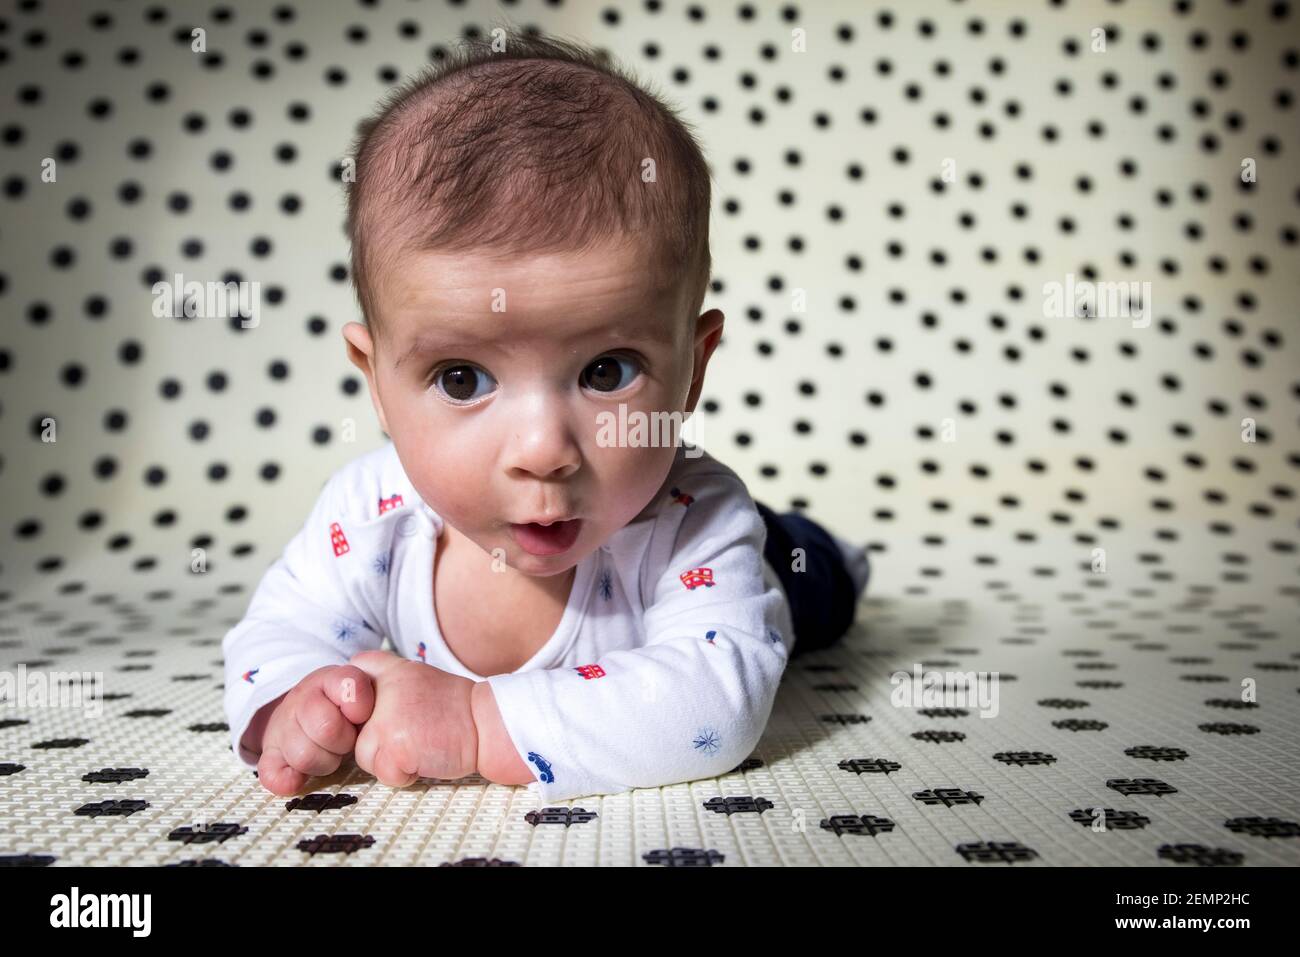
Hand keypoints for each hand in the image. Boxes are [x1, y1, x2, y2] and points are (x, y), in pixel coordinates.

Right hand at [255, 663, 375, 795]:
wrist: (306, 708)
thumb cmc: (345, 706)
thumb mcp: (363, 691)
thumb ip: (368, 695)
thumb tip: (358, 714)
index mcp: (331, 679)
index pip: (349, 688)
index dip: (360, 708)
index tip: (360, 716)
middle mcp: (302, 698)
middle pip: (326, 728)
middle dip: (343, 740)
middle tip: (346, 740)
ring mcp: (282, 725)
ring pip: (304, 755)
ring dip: (323, 761)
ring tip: (328, 752)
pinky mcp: (270, 752)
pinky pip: (271, 772)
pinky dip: (285, 780)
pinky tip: (296, 778)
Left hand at [349, 649, 478, 787]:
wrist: (486, 724)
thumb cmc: (452, 708)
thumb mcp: (413, 674)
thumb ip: (382, 673)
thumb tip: (349, 675)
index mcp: (384, 671)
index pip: (344, 688)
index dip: (355, 708)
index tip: (383, 712)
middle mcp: (380, 691)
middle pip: (354, 731)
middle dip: (379, 740)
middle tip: (412, 730)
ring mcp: (385, 719)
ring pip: (365, 756)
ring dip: (390, 759)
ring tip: (420, 744)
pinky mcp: (394, 747)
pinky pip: (384, 774)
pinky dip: (404, 774)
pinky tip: (425, 756)